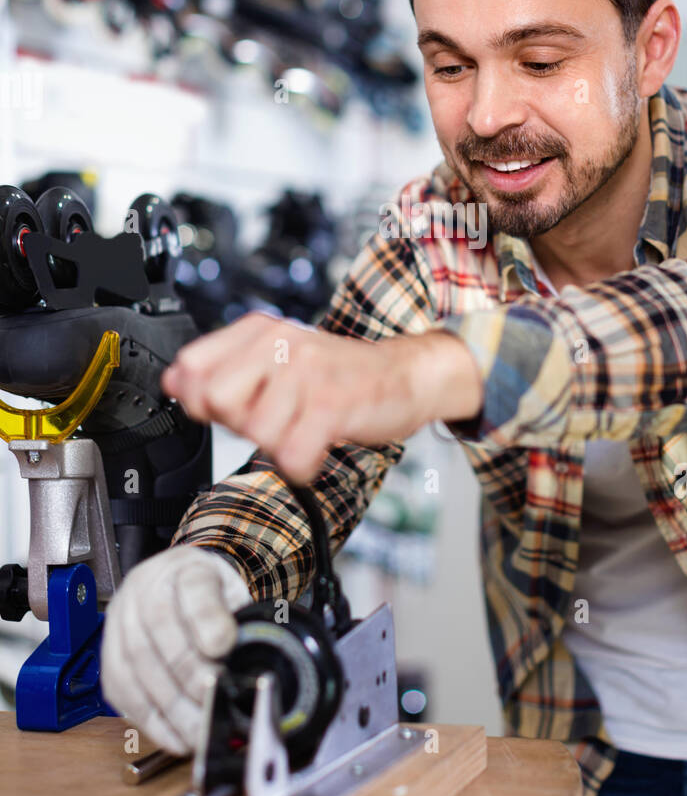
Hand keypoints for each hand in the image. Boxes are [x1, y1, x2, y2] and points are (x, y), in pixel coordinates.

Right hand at [101, 545, 250, 755]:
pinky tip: (173, 736)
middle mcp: (143, 587)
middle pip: (159, 630)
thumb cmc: (210, 596)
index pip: (194, 586)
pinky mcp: (108, 653)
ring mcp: (120, 620)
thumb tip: (239, 659)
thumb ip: (238, 620)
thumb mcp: (233, 594)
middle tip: (213, 704)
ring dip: (168, 706)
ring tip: (197, 732)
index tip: (224, 646)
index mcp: (184, 567)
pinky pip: (120, 689)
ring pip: (135, 663)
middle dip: (188, 674)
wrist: (177, 585)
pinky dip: (147, 718)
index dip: (206, 619)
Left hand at [160, 312, 482, 483]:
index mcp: (260, 330)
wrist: (404, 375)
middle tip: (272, 418)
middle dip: (236, 422)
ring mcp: (307, 372)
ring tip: (302, 428)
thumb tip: (173, 383)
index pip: (191, 365)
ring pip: (254, 433)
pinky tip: (315, 448)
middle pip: (214, 400)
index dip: (198, 398)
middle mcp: (281, 343)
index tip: (226, 406)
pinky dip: (302, 465)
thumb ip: (223, 371)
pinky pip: (291, 455)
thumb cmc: (339, 375)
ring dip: (277, 445)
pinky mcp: (332, 404)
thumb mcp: (276, 361)